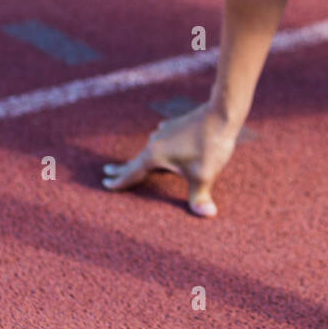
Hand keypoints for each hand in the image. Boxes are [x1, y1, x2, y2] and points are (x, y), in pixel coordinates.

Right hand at [101, 99, 240, 215]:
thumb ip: (200, 197)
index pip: (132, 172)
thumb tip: (207, 214)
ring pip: (149, 149)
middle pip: (135, 159)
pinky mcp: (176, 126)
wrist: (221, 114)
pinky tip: (161, 144)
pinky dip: (158, 148)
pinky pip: (162, 141)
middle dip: (122, 168)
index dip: (120, 181)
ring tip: (136, 164)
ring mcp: (165, 132)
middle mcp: (155, 142)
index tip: (106, 184)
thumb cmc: (210, 145)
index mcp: (155, 156)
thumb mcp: (204, 175)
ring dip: (141, 158)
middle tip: (106, 171)